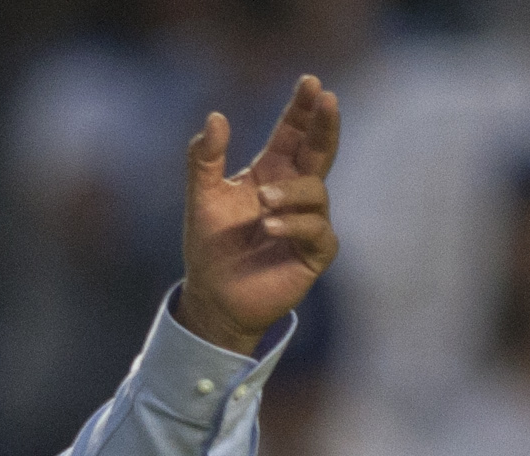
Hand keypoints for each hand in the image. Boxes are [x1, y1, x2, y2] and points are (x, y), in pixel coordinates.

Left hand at [177, 75, 341, 353]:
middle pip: (320, 150)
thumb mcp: (202, 199)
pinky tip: (270, 226)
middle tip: (328, 99)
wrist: (213, 298)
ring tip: (264, 203)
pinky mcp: (313, 251)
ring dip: (291, 192)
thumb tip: (215, 117)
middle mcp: (295, 192)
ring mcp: (309, 220)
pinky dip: (294, 224)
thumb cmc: (211, 248)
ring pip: (316, 191)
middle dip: (324, 125)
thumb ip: (204, 160)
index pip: (293, 134)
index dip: (303, 109)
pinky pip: (316, 230)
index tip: (311, 82)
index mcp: (272, 173)